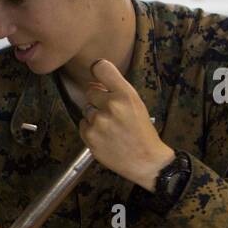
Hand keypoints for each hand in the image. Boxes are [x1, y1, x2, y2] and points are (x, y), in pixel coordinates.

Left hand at [79, 59, 174, 190]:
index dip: (97, 70)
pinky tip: (104, 135)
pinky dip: (90, 129)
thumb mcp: (136, 103)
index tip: (98, 76)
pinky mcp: (89, 136)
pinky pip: (82, 124)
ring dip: (94, 116)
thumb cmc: (141, 131)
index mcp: (125, 94)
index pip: (101, 68)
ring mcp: (98, 122)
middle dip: (97, 99)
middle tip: (111, 112)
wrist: (145, 160)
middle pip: (90, 91)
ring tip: (110, 127)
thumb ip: (117, 90)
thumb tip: (95, 82)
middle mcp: (110, 105)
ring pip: (86, 109)